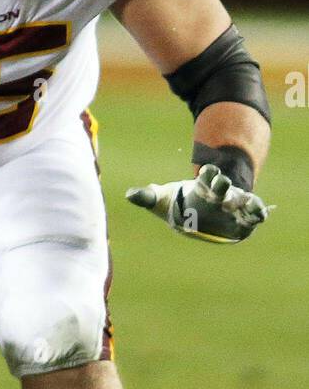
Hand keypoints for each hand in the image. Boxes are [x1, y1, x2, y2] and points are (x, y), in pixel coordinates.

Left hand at [126, 163, 271, 242]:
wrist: (200, 212)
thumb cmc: (180, 203)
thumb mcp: (163, 200)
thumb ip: (147, 195)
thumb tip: (128, 194)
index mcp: (202, 185)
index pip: (208, 173)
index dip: (207, 172)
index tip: (204, 173)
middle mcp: (219, 192)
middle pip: (223, 184)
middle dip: (222, 184)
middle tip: (221, 189)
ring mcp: (233, 203)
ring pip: (242, 197)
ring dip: (244, 199)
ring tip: (247, 204)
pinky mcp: (243, 216)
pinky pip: (254, 213)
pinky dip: (258, 212)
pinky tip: (260, 216)